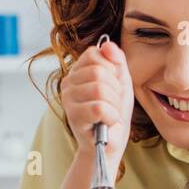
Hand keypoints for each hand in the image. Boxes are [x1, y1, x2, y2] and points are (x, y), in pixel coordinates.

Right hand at [61, 38, 133, 166]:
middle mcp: (68, 82)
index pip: (95, 54)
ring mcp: (68, 99)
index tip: (113, 87)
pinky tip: (107, 123)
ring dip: (114, 105)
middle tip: (113, 104)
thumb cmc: (114, 113)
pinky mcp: (73, 116)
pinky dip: (111, 117)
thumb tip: (108, 44)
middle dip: (115, 90)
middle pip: (99, 72)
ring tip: (110, 114)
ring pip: (100, 89)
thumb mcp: (121, 82)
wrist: (110, 144)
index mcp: (78, 71)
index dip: (112, 70)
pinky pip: (99, 107)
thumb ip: (116, 60)